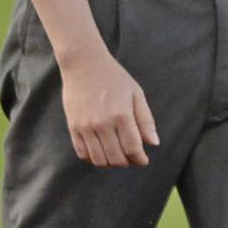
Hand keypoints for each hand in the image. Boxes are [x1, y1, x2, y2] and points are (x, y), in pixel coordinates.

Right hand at [61, 52, 159, 168]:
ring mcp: (86, 126)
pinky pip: (82, 153)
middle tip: (131, 158)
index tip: (143, 160)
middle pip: (116, 158)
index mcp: (122, 115)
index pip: (132, 148)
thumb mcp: (136, 94)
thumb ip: (145, 120)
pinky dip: (93, 158)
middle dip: (127, 162)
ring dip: (110, 163)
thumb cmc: (114, 78)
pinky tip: (101, 151)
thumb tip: (154, 143)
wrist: (83, 64)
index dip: (139, 159)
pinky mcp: (73, 126)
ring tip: (116, 156)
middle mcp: (103, 123)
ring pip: (99, 159)